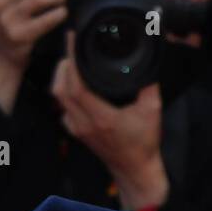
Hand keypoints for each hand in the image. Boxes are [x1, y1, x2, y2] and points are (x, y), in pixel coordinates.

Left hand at [50, 32, 169, 209]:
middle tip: (72, 47)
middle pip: (60, 88)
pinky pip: (63, 108)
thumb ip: (149, 83)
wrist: (135, 170)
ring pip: (58, 98)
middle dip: (63, 64)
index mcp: (101, 117)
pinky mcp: (77, 132)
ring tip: (71, 61)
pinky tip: (73, 83)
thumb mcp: (153, 110)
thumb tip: (148, 60)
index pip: (76, 84)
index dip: (71, 60)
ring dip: (61, 77)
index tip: (72, 40)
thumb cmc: (144, 143)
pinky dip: (64, 92)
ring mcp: (78, 129)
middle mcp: (84, 123)